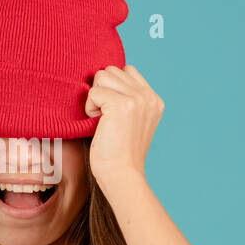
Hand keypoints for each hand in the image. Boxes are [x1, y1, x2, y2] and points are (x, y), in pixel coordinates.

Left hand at [84, 65, 162, 189]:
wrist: (121, 175)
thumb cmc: (119, 153)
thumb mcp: (132, 121)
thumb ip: (128, 99)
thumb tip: (104, 78)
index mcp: (154, 100)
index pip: (127, 71)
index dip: (111, 86)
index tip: (110, 111)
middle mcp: (148, 96)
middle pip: (112, 70)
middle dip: (102, 90)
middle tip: (104, 116)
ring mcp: (137, 99)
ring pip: (102, 76)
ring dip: (95, 96)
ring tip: (101, 118)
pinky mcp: (121, 104)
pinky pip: (93, 92)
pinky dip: (89, 107)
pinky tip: (97, 123)